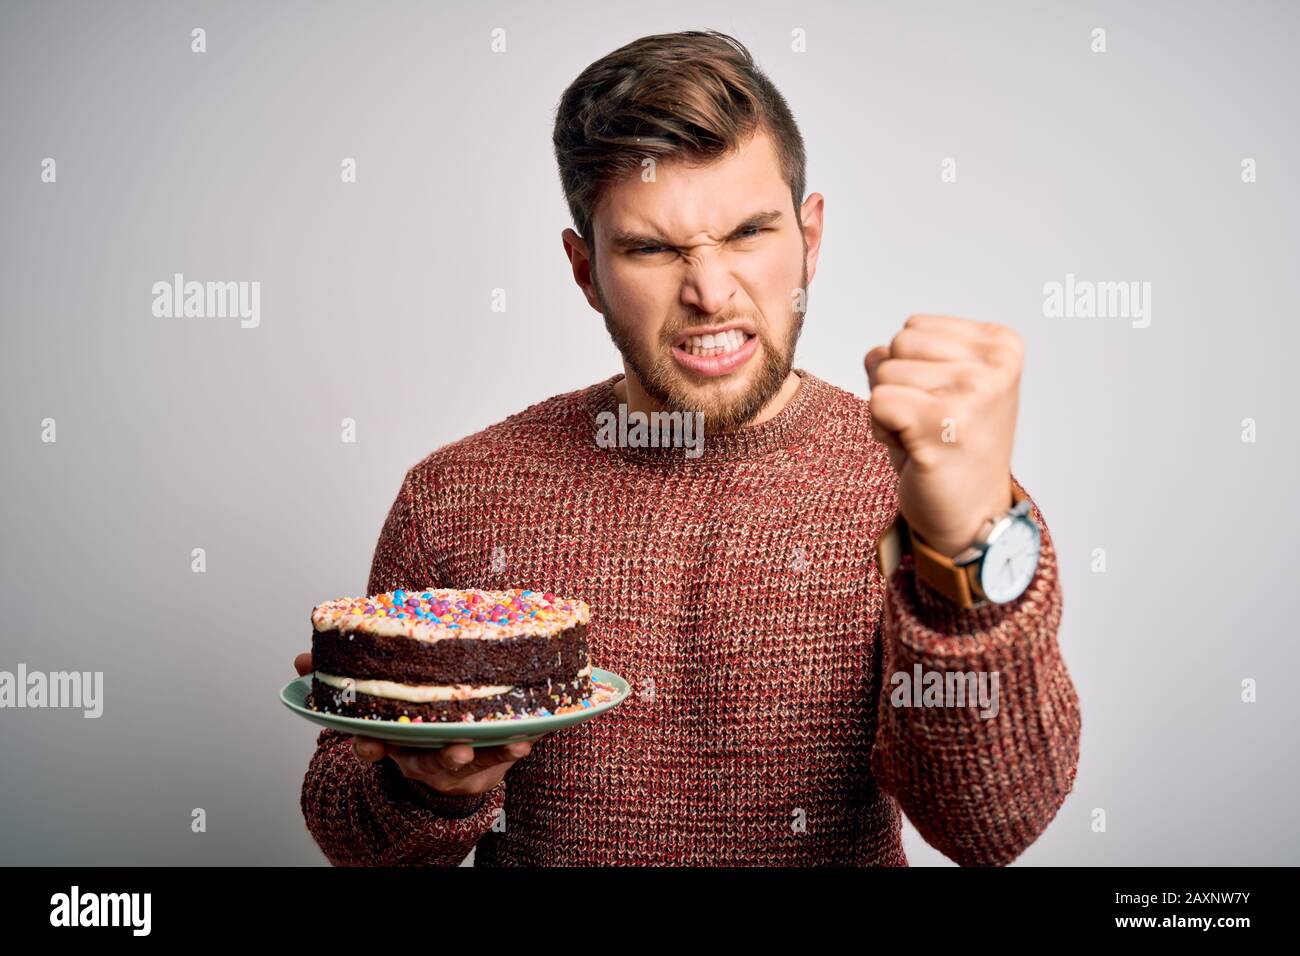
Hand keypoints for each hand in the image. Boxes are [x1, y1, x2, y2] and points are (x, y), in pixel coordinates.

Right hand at [294, 651, 537, 795]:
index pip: (375, 747)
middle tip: (458, 750)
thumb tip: (301, 661)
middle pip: (430, 761)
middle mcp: (423, 755)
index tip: (369, 743)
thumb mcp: (377, 696)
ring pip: (473, 761)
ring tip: (515, 746)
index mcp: (394, 739)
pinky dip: (518, 743)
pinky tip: (535, 733)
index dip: (370, 746)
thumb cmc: (410, 715)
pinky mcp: (485, 759)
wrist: (445, 755)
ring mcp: (454, 761)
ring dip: (492, 754)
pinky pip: (503, 752)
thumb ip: (344, 679)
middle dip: (444, 757)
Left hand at [865, 314, 1020, 556]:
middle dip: (897, 385)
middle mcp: (995, 364)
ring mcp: (973, 392)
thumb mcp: (941, 385)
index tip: (941, 405)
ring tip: (922, 437)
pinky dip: (880, 428)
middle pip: (898, 344)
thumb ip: (909, 354)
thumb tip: (874, 353)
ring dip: (889, 409)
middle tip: (927, 424)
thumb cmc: (951, 448)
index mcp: (1002, 345)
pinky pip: (876, 401)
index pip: (914, 327)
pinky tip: (911, 449)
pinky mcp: (943, 422)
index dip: (911, 368)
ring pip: (884, 370)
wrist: (970, 515)